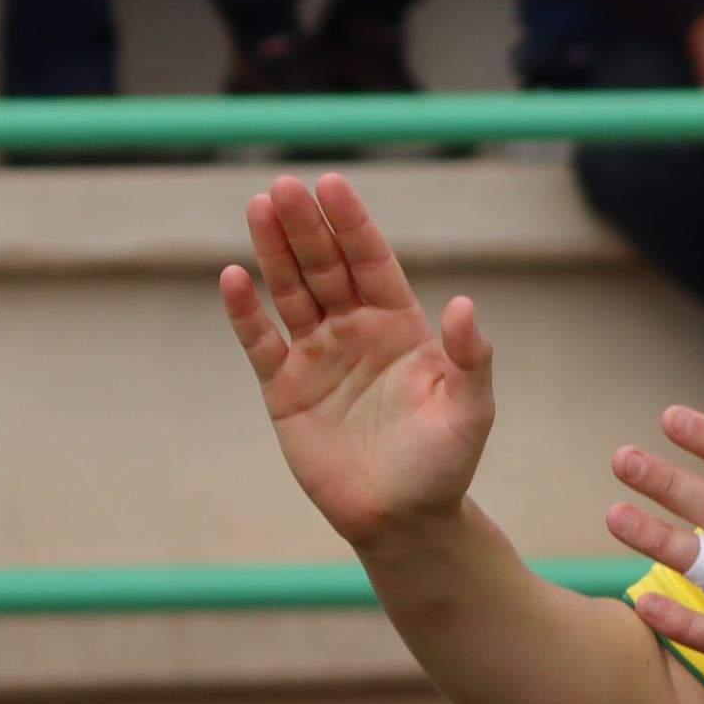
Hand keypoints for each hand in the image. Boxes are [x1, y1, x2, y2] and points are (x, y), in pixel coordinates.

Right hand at [219, 172, 498, 550]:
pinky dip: (245, 313)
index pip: (370, 261)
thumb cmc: (444, 464)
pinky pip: (261, 343)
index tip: (330, 184)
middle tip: (282, 187)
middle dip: (304, 227)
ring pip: (290, 293)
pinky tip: (232, 278)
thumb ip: (471, 357)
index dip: (351, 223)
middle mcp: (355, 331)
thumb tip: (465, 305)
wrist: (402, 519)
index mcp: (400, 325)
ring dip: (272, 252)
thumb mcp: (471, 409)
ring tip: (256, 209)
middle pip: (324, 266)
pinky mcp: (284, 391)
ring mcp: (317, 358)